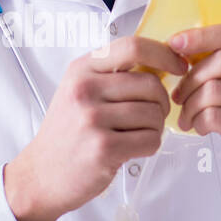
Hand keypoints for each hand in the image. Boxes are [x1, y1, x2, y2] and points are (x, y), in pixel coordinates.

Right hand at [4, 35, 188, 220]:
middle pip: (151, 84)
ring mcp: (92, 119)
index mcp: (81, 70)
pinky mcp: (103, 147)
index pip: (134, 47)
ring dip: (154, 127)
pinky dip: (150, 145)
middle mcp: (85, 90)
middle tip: (150, 114)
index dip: (165, 54)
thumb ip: (113, 74)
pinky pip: (151, 139)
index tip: (179, 65)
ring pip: (154, 114)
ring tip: (134, 134)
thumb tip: (162, 62)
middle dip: (161, 102)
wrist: (41, 173)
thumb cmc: (66, 133)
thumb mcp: (79, 91)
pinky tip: (132, 148)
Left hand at [167, 23, 220, 220]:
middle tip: (178, 95)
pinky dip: (198, 121)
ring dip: (190, 104)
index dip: (202, 36)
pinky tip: (200, 126)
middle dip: (191, 78)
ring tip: (187, 115)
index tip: (175, 43)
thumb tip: (179, 44)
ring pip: (214, 90)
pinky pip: (215, 116)